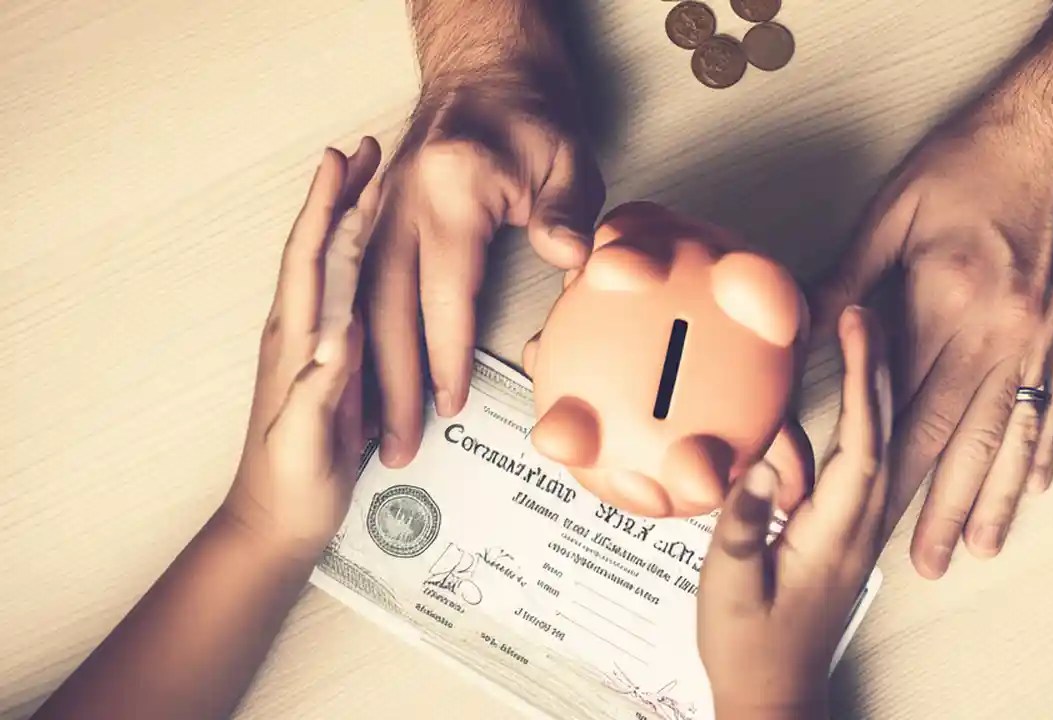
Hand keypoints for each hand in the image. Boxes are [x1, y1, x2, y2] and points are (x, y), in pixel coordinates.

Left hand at [223, 139, 382, 557]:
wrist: (275, 523)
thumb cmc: (289, 487)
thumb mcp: (303, 443)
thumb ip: (318, 390)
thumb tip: (341, 335)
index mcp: (295, 343)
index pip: (308, 261)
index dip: (323, 209)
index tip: (341, 162)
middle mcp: (302, 331)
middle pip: (322, 246)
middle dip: (343, 195)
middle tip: (372, 149)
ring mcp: (317, 343)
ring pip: (337, 264)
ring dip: (355, 216)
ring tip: (381, 180)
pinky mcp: (333, 360)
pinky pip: (351, 294)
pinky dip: (366, 257)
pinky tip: (382, 248)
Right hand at [366, 10, 604, 466]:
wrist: (487, 64)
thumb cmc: (531, 112)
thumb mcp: (568, 159)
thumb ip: (565, 217)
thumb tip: (570, 263)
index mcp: (449, 193)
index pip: (443, 294)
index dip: (445, 356)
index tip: (450, 404)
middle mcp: (401, 203)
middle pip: (382, 311)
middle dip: (387, 385)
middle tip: (395, 443)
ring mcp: (380, 208)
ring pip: (356, 304)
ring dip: (361, 370)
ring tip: (368, 426)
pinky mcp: (374, 213)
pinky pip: (351, 286)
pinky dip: (349, 337)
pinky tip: (353, 374)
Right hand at [698, 308, 889, 719]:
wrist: (777, 697)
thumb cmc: (750, 646)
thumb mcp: (729, 583)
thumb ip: (744, 521)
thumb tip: (760, 462)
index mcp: (836, 534)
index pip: (862, 442)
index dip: (864, 379)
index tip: (856, 324)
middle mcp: (858, 526)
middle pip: (882, 432)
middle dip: (877, 365)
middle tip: (862, 307)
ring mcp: (855, 529)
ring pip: (876, 444)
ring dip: (871, 388)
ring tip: (854, 337)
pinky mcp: (842, 533)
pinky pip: (857, 465)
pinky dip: (855, 422)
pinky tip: (838, 402)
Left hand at [814, 98, 1052, 578]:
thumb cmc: (968, 163)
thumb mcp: (892, 212)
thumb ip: (851, 279)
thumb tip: (811, 330)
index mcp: (948, 307)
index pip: (906, 404)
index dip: (881, 466)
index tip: (859, 513)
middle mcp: (999, 336)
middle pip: (960, 439)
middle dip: (935, 507)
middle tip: (921, 563)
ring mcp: (1040, 340)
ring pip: (1011, 437)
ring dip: (990, 499)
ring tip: (975, 549)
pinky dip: (1042, 451)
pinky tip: (1031, 490)